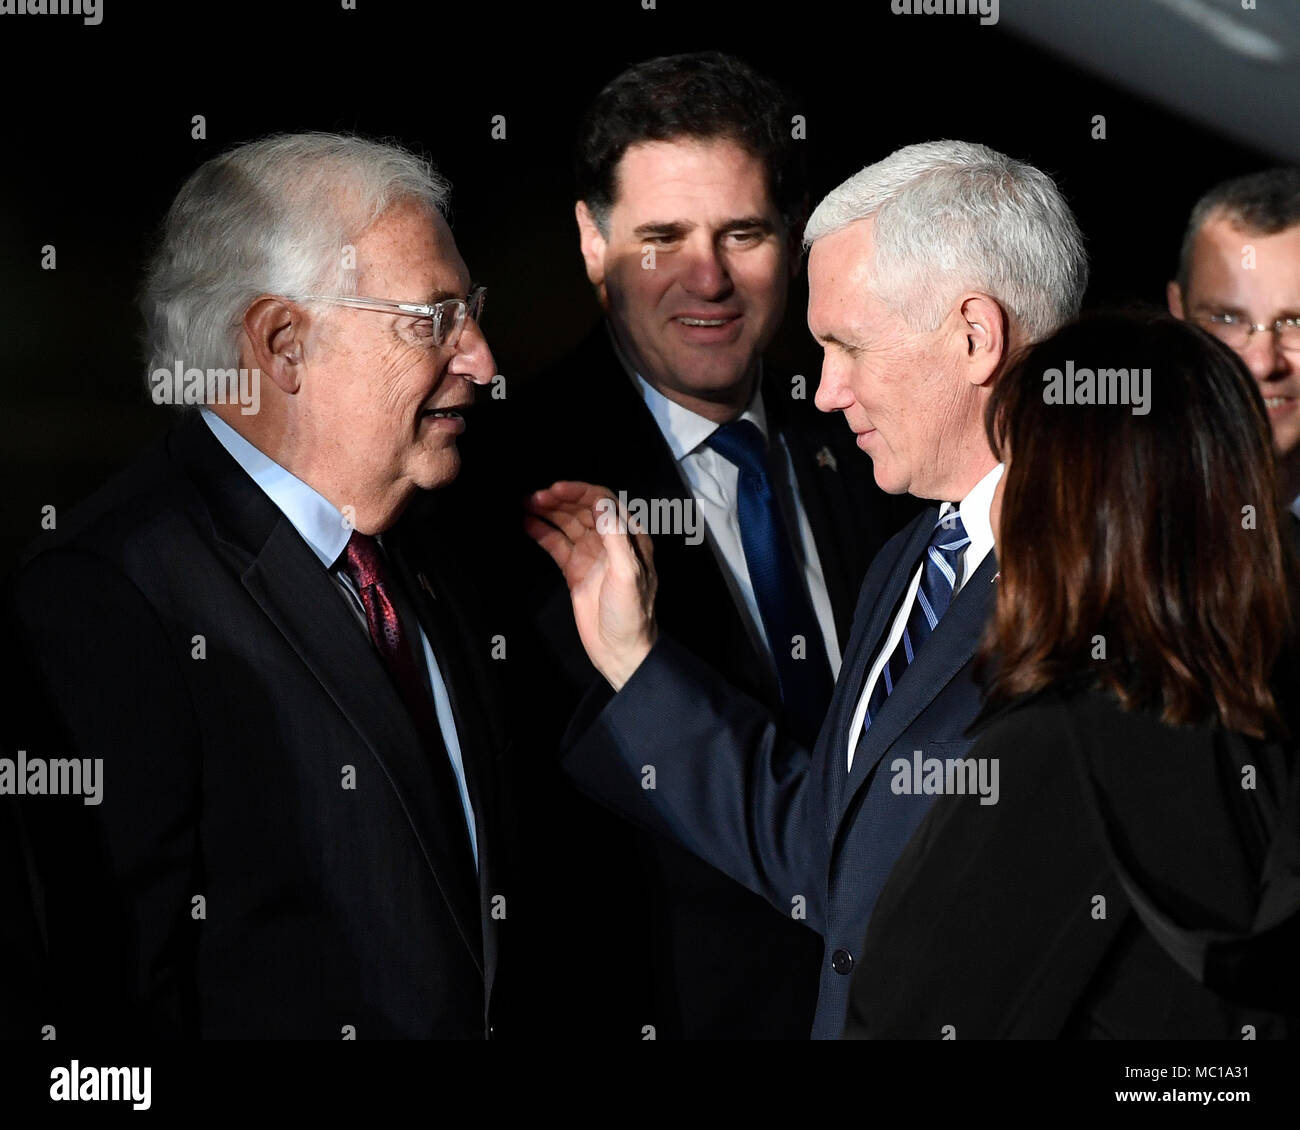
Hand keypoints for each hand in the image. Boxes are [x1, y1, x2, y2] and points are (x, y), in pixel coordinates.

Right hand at [524, 481, 657, 690]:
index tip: (556, 488)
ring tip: (526, 503)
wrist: (620, 650)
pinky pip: (557, 544)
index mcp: (630, 538)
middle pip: (582, 509)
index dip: (580, 492)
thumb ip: (616, 538)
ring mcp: (591, 554)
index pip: (604, 503)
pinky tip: (528, 523)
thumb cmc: (632, 614)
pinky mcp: (575, 569)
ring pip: (567, 524)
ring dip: (548, 512)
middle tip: (535, 496)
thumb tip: (601, 504)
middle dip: (560, 500)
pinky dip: (542, 532)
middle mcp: (610, 541)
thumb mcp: (628, 574)